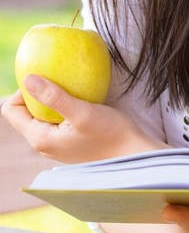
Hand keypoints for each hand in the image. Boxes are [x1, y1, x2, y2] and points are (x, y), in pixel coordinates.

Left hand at [1, 75, 164, 163]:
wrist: (132, 154)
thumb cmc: (110, 134)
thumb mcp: (82, 112)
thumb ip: (54, 96)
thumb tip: (28, 78)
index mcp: (39, 138)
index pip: (9, 110)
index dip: (21, 91)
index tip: (46, 80)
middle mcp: (42, 144)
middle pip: (23, 112)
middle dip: (36, 93)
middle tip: (58, 80)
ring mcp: (55, 145)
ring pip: (40, 116)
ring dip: (49, 100)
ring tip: (69, 88)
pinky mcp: (68, 142)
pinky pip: (54, 120)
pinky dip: (60, 107)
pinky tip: (78, 100)